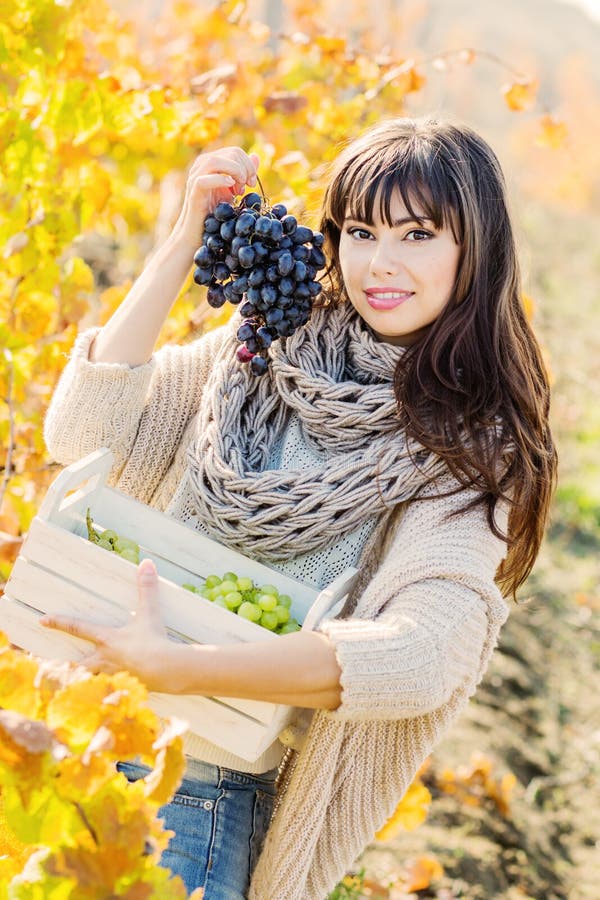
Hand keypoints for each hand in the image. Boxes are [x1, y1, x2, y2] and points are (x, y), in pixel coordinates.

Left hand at [40, 559, 177, 691]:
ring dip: (88, 680)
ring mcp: (114, 675)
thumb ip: (147, 588)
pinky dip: (109, 692)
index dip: (59, 622)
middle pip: (81, 664)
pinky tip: (112, 695)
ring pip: (93, 680)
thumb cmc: (153, 641)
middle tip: (61, 667)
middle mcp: (105, 658)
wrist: (166, 670)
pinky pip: (111, 690)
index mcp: (107, 639)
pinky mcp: (126, 688)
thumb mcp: (150, 613)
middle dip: (71, 666)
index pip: (78, 628)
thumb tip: (147, 563)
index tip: (42, 619)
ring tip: (84, 684)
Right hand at [172, 146, 259, 249]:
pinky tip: (230, 188)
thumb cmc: (215, 212)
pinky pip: (204, 180)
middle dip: (245, 170)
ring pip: (215, 161)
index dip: (249, 166)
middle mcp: (202, 165)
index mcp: (212, 162)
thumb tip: (255, 156)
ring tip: (239, 189)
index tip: (251, 184)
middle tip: (245, 189)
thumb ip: (244, 173)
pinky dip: (220, 181)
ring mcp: (195, 178)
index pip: (236, 151)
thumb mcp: (234, 191)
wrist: (198, 232)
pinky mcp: (194, 192)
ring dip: (235, 173)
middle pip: (231, 153)